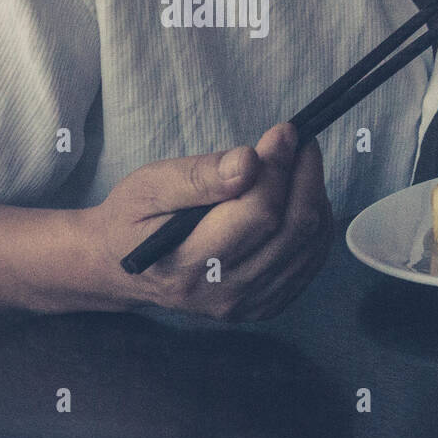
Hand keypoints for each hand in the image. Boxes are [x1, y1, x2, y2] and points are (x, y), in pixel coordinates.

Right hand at [86, 122, 333, 321]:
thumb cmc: (133, 219)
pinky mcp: (264, 306)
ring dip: (314, 196)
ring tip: (297, 165)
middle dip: (305, 175)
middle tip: (298, 141)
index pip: (258, 214)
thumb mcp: (150, 185)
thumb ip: (200, 176)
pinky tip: (298, 197)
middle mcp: (223, 293)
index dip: (278, 167)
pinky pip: (310, 262)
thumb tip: (250, 161)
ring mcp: (247, 305)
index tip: (282, 132)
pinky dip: (315, 223)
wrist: (121, 267)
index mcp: (189, 265)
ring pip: (309, 245)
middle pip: (292, 230)